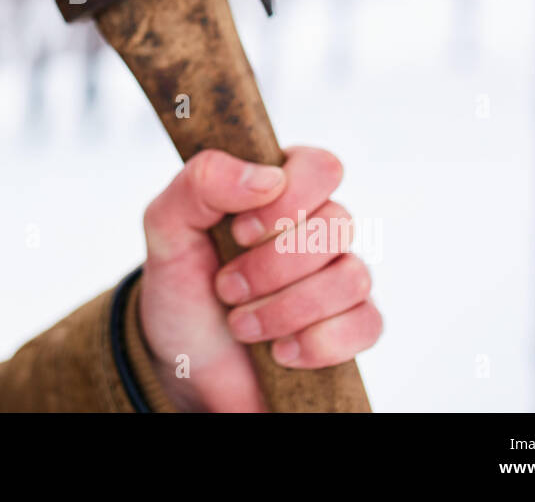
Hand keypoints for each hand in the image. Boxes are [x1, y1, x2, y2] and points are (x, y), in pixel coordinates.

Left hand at [137, 147, 380, 411]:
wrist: (184, 367)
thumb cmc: (182, 289)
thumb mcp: (167, 228)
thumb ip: (201, 183)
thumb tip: (267, 177)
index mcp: (279, 189)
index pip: (320, 168)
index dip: (287, 202)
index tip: (240, 234)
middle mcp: (316, 227)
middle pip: (337, 225)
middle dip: (272, 267)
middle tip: (226, 288)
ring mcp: (338, 277)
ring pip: (353, 277)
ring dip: (287, 309)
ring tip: (242, 325)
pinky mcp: (351, 326)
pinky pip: (367, 324)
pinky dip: (317, 343)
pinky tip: (280, 351)